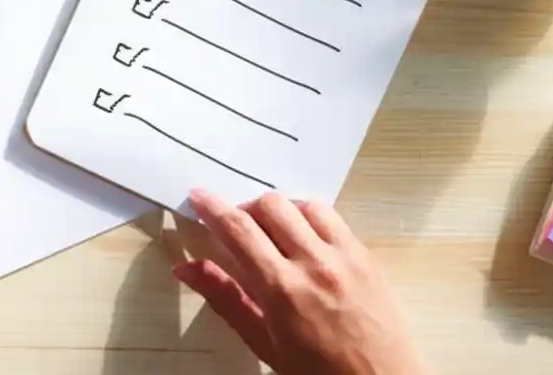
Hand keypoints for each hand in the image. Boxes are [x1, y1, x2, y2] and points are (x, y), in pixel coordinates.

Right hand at [174, 190, 423, 374]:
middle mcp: (314, 263)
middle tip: (238, 229)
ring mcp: (345, 255)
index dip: (213, 208)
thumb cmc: (317, 374)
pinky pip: (333, 217)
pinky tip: (305, 240)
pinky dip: (310, 218)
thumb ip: (226, 299)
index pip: (239, 231)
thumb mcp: (265, 343)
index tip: (198, 195)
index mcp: (283, 290)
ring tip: (273, 234)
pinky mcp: (366, 255)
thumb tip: (186, 269)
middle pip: (270, 205)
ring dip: (280, 211)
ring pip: (302, 204)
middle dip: (246, 209)